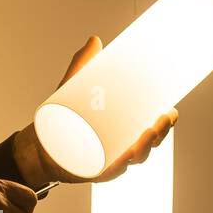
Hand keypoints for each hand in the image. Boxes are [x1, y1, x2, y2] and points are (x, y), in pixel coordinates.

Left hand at [12, 35, 178, 185]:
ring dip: (145, 148)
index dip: (166, 122)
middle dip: (161, 133)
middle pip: (150, 144)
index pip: (153, 128)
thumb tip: (94, 40)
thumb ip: (85, 64)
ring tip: (148, 133)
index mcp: (125, 130)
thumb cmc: (63, 120)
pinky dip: (119, 167)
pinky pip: (110, 172)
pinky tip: (125, 159)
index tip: (172, 110)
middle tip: (164, 117)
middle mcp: (121, 148)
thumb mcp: (74, 89)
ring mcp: (109, 161)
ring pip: (135, 158)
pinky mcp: (93, 171)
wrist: (40, 146)